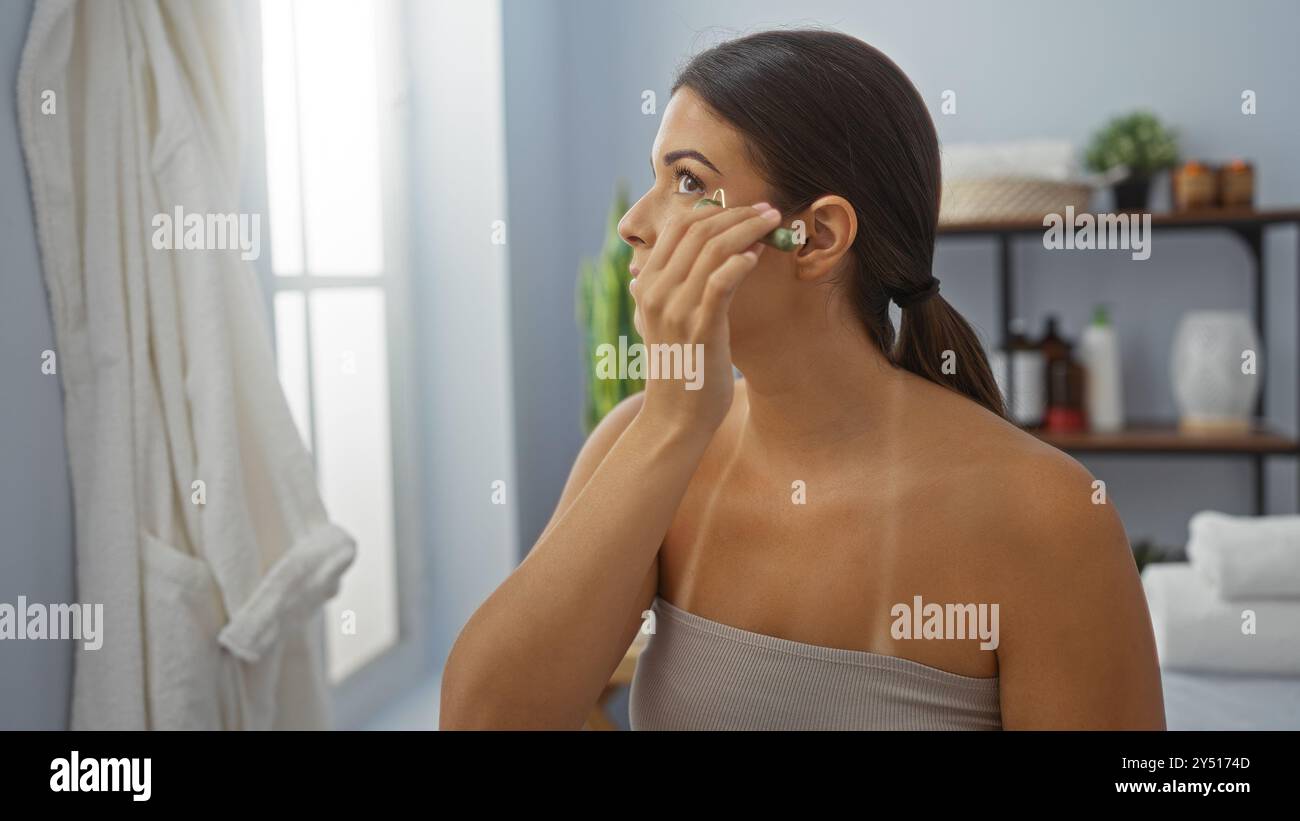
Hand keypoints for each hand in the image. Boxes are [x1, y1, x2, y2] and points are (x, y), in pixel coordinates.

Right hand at [629, 201, 781, 434]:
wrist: (674, 417)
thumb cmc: (680, 368)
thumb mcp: (665, 322)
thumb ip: (672, 290)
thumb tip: (695, 261)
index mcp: (647, 284)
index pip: (679, 227)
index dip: (716, 211)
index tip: (745, 209)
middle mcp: (656, 291)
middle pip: (698, 231)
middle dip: (738, 215)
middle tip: (768, 211)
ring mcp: (676, 309)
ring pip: (713, 249)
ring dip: (748, 231)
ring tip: (772, 226)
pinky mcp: (700, 329)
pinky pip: (722, 282)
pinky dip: (741, 262)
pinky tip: (757, 257)